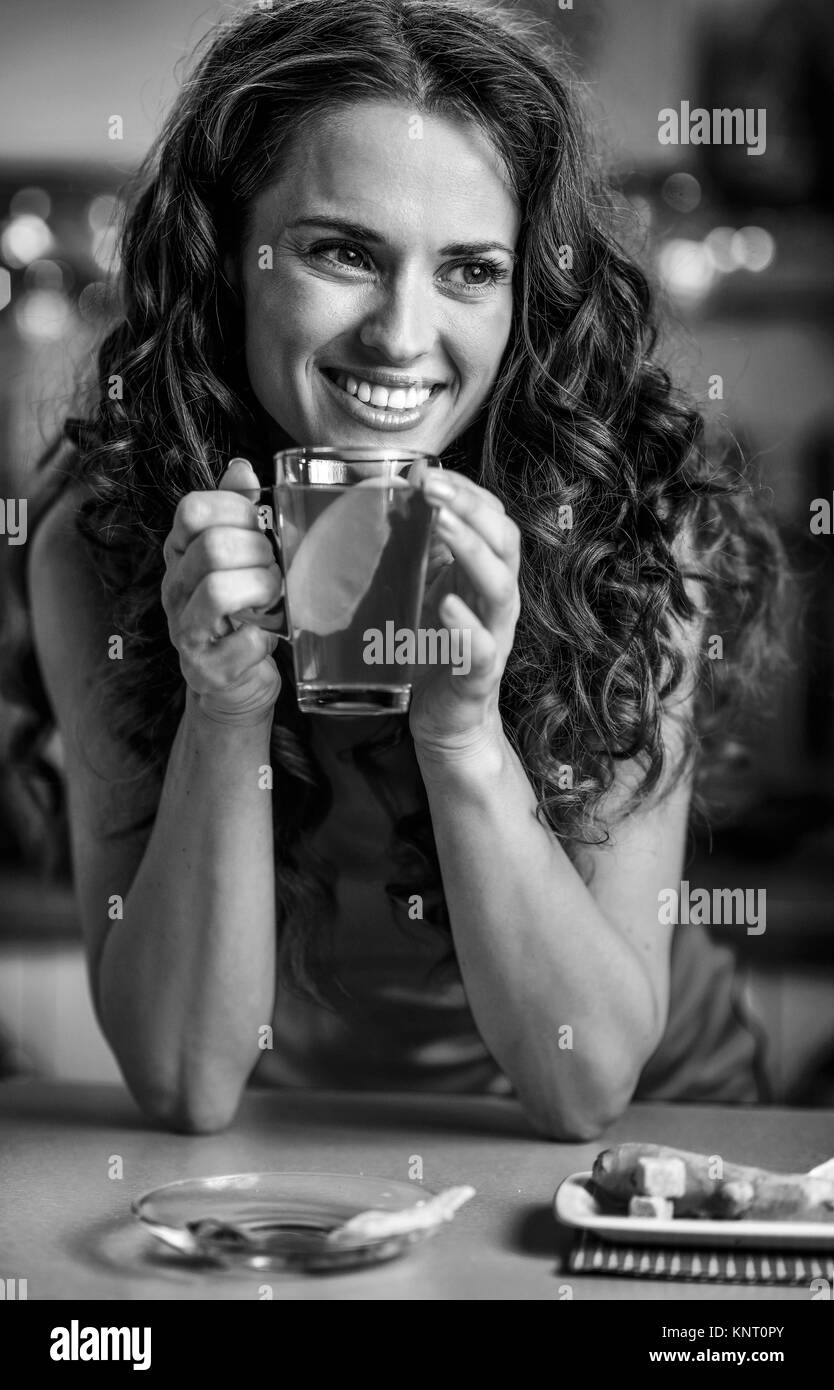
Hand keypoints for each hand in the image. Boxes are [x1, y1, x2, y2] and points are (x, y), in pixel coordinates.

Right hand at [162, 458, 282, 723]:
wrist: (233, 684)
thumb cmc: (241, 612)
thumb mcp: (237, 558)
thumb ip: (236, 512)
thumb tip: (241, 469)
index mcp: (181, 554)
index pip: (193, 510)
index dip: (236, 510)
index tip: (260, 526)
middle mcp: (175, 589)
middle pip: (212, 547)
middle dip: (258, 554)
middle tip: (275, 569)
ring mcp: (186, 630)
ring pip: (219, 591)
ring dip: (261, 590)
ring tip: (274, 599)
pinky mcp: (207, 670)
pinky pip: (242, 644)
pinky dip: (265, 639)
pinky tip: (268, 639)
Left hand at [408, 469, 520, 757]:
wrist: (447, 724)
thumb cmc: (433, 653)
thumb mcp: (422, 591)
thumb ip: (415, 550)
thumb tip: (388, 496)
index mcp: (484, 577)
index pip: (493, 519)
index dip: (468, 491)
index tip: (428, 471)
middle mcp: (496, 602)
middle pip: (504, 543)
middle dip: (471, 508)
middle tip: (432, 487)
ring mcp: (492, 638)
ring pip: (500, 588)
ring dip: (473, 552)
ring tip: (443, 524)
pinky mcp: (477, 678)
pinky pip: (482, 651)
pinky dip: (466, 628)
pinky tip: (447, 606)